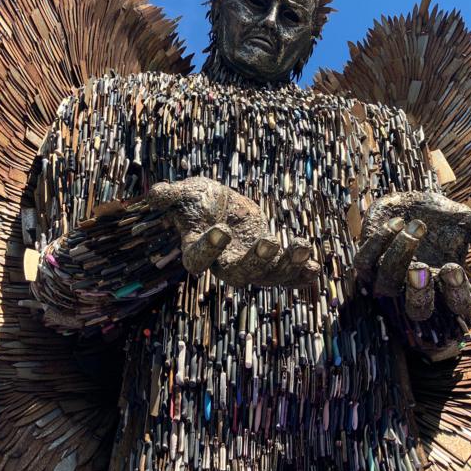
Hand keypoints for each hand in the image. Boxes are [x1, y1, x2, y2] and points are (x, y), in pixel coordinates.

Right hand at [146, 177, 319, 288]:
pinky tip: (316, 265)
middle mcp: (224, 264)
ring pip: (269, 277)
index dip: (209, 249)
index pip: (198, 260)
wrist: (221, 206)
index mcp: (198, 251)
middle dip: (257, 262)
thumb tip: (154, 193)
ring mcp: (251, 265)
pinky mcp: (272, 260)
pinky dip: (303, 273)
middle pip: (239, 276)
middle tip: (270, 241)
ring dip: (288, 265)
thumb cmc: (200, 200)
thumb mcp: (185, 193)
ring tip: (302, 245)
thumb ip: (171, 196)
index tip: (220, 230)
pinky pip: (289, 276)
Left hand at [354, 190, 470, 325]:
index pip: (458, 306)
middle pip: (418, 310)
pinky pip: (364, 263)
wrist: (405, 206)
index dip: (456, 293)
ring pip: (387, 285)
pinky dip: (377, 244)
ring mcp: (389, 279)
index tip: (454, 268)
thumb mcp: (462, 220)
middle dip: (419, 293)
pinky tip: (393, 223)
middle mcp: (417, 289)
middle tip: (421, 268)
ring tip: (416, 227)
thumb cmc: (438, 221)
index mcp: (446, 286)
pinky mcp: (367, 263)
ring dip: (400, 256)